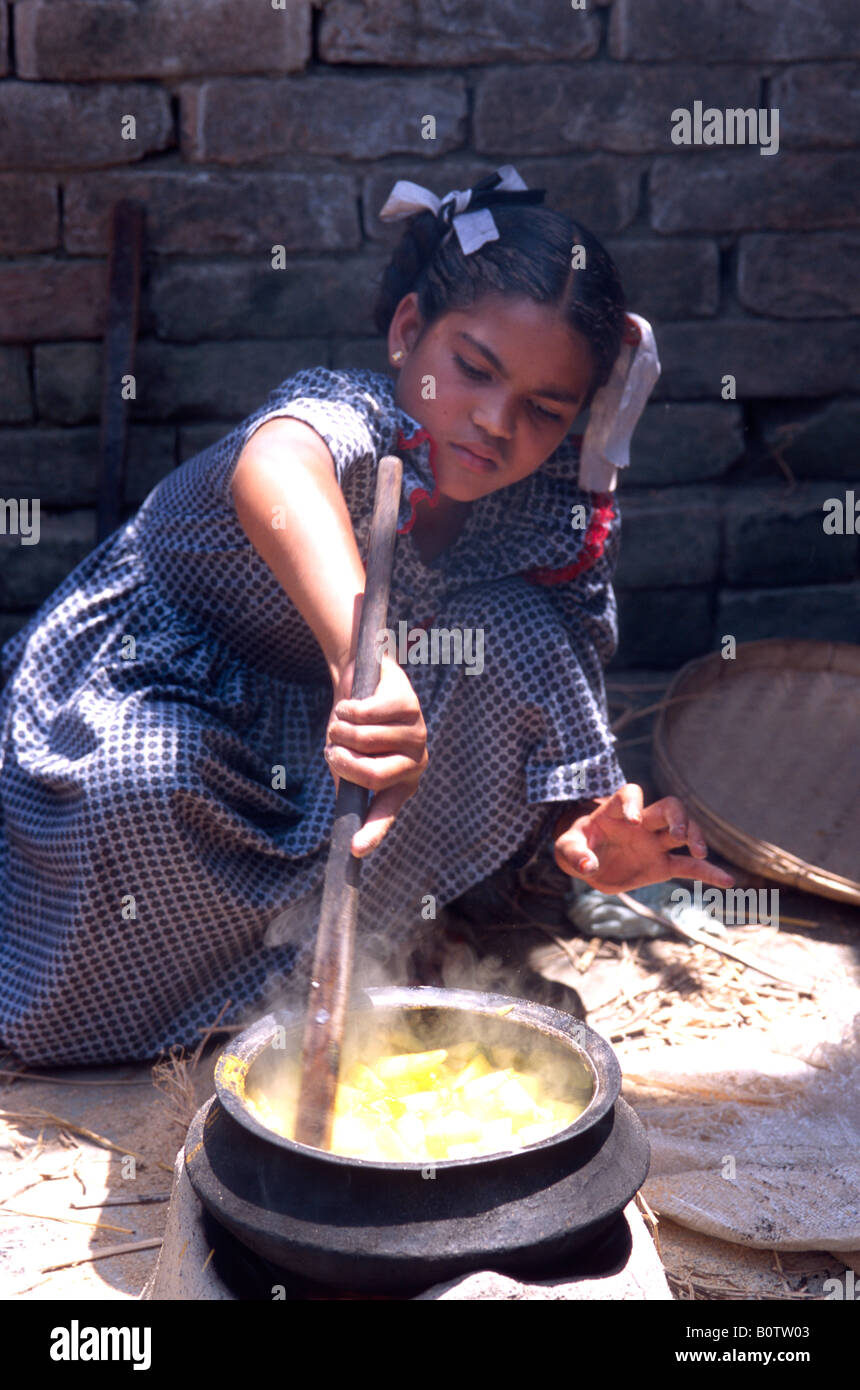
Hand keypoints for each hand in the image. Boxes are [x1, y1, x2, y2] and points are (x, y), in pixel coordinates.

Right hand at [326, 654, 428, 856]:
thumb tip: (347, 824)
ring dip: (339, 730)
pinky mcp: (409, 704)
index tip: (354, 849)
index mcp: (401, 784)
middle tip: (331, 749)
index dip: (371, 832)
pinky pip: (364, 715)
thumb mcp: (348, 760)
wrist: (362, 680)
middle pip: (373, 776)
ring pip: (364, 741)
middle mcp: (416, 763)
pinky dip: (345, 711)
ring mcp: (417, 733)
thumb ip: (350, 784)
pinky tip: (348, 706)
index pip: (386, 813)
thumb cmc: (354, 728)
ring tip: (340, 723)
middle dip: (341, 761)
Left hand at [553, 784, 734, 894]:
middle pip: (669, 808)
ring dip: (695, 838)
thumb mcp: (566, 849)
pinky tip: (728, 881)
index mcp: (616, 812)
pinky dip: (708, 873)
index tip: (634, 821)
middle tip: (678, 836)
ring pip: (684, 832)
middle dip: (677, 819)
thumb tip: (587, 865)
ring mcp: (654, 843)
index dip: (634, 803)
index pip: (630, 794)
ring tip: (699, 853)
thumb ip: (574, 854)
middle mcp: (642, 823)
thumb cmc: (576, 847)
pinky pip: (689, 867)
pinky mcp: (662, 864)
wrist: (586, 863)